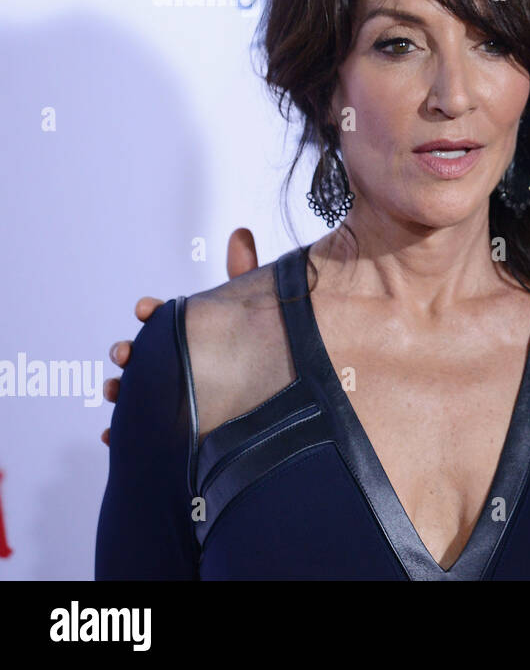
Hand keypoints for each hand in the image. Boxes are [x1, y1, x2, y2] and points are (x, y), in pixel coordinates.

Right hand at [101, 228, 259, 444]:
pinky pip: (139, 431)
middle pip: (140, 355)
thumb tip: (240, 234)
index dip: (152, 312)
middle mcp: (172, 361)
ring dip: (118, 388)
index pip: (162, 317)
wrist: (279, 391)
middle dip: (125, 351)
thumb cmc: (255, 344)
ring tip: (116, 389)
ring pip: (133, 391)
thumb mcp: (249, 310)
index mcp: (186, 332)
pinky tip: (110, 435)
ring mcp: (169, 392)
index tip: (146, 308)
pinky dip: (119, 432)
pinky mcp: (173, 424)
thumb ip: (243, 273)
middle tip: (125, 352)